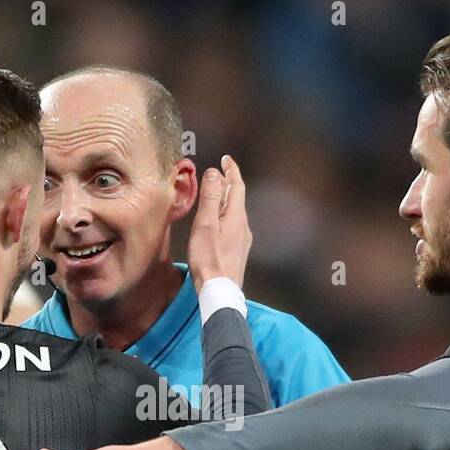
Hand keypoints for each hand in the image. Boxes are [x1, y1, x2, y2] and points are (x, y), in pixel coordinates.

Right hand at [187, 155, 250, 291]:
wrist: (220, 291)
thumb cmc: (209, 258)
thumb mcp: (206, 224)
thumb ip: (210, 197)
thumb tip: (214, 173)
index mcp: (236, 216)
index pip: (237, 185)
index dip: (231, 170)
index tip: (226, 159)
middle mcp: (243, 226)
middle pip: (237, 198)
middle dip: (228, 183)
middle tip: (218, 173)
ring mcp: (242, 240)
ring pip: (235, 212)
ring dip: (226, 199)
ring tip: (215, 194)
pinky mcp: (238, 251)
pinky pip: (233, 225)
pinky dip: (225, 214)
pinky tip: (217, 221)